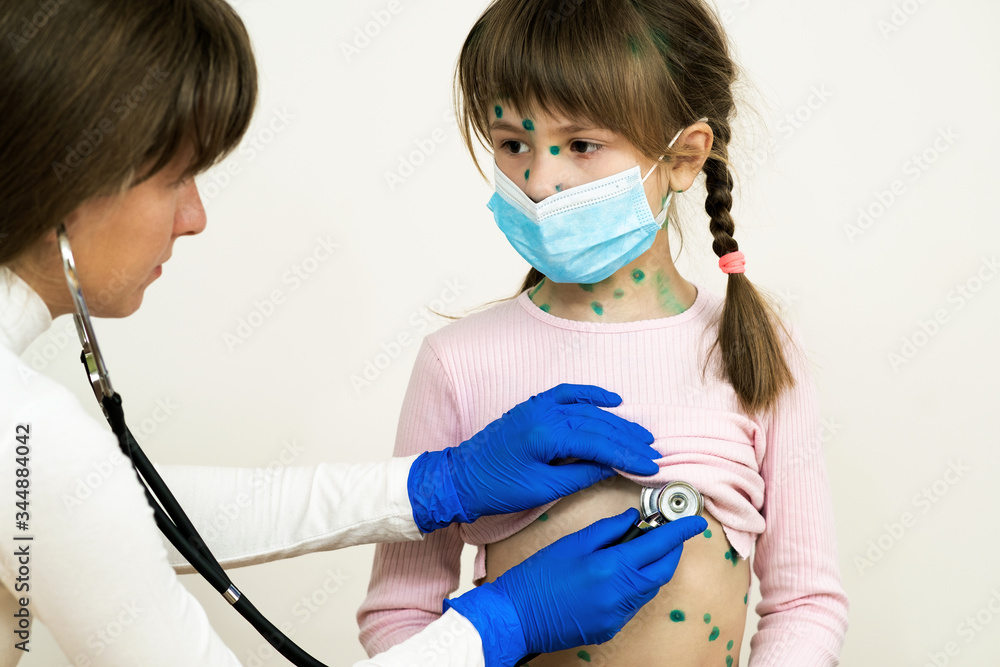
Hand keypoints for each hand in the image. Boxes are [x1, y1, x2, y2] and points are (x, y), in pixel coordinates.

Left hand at [408, 384, 659, 531]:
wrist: (460, 477)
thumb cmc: (496, 488)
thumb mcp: (543, 489)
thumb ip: (580, 474)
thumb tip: (612, 466)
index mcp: (546, 434)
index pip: (598, 443)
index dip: (628, 456)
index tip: (651, 466)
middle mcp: (544, 413)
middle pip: (598, 424)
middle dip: (628, 440)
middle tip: (654, 453)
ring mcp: (538, 405)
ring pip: (587, 410)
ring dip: (616, 422)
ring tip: (641, 436)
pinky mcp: (533, 406)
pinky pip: (568, 394)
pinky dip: (592, 396)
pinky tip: (613, 400)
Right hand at [444, 509, 707, 664]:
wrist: (516, 617)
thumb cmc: (537, 577)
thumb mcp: (571, 543)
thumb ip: (607, 530)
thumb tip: (633, 517)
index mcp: (611, 568)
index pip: (659, 546)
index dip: (680, 532)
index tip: (695, 522)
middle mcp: (621, 595)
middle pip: (662, 570)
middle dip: (671, 550)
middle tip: (668, 532)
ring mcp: (617, 615)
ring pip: (650, 588)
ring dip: (654, 568)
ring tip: (641, 549)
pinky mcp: (610, 627)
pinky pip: (634, 603)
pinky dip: (636, 585)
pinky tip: (621, 573)